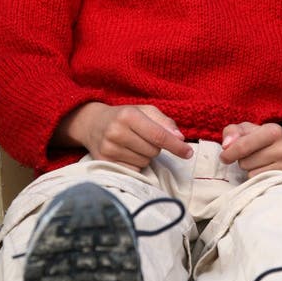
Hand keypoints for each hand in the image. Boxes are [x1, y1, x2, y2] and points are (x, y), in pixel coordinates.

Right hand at [53, 102, 192, 170]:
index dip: (176, 146)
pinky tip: (127, 153)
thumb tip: (180, 138)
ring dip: (146, 155)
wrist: (92, 124)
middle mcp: (116, 132)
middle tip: (144, 137)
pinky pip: (134, 169)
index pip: (158, 135)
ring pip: (145, 162)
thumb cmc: (124, 116)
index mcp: (128, 115)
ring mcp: (109, 149)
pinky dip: (136, 163)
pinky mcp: (105, 162)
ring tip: (134, 144)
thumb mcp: (144, 111)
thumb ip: (164, 122)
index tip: (189, 153)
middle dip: (156, 146)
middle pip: (153, 150)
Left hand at [219, 122, 281, 176]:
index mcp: (273, 131)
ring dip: (251, 171)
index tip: (223, 157)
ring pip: (252, 175)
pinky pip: (261, 184)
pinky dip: (258, 179)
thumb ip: (232, 132)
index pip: (243, 145)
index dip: (229, 153)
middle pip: (245, 162)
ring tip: (260, 163)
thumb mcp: (248, 130)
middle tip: (252, 156)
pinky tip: (265, 171)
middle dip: (243, 160)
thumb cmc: (264, 140)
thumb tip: (226, 145)